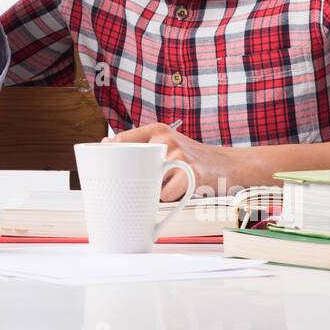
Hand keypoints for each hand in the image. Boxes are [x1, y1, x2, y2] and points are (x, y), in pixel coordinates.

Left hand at [104, 123, 252, 200]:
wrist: (230, 165)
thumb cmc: (191, 159)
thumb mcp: (167, 144)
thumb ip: (142, 146)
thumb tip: (105, 148)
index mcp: (156, 129)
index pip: (119, 140)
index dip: (107, 156)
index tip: (99, 168)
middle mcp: (165, 139)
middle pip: (130, 164)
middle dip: (128, 180)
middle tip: (131, 187)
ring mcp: (178, 155)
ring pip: (147, 183)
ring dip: (151, 191)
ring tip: (165, 187)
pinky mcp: (191, 173)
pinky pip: (165, 195)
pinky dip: (168, 200)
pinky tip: (179, 192)